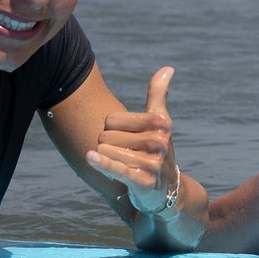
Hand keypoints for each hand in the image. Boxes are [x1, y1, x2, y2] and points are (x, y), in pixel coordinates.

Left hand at [86, 67, 179, 213]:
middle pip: (106, 136)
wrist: (168, 189)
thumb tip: (168, 68)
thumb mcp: (159, 121)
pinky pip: (116, 169)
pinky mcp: (144, 181)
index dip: (112, 129)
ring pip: (106, 152)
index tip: (125, 137)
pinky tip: (90, 156)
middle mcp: (159, 142)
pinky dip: (101, 163)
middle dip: (108, 146)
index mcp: (161, 123)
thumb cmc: (156, 149)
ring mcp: (152, 163)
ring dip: (107, 160)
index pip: (112, 119)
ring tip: (124, 166)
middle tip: (124, 155)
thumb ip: (158, 94)